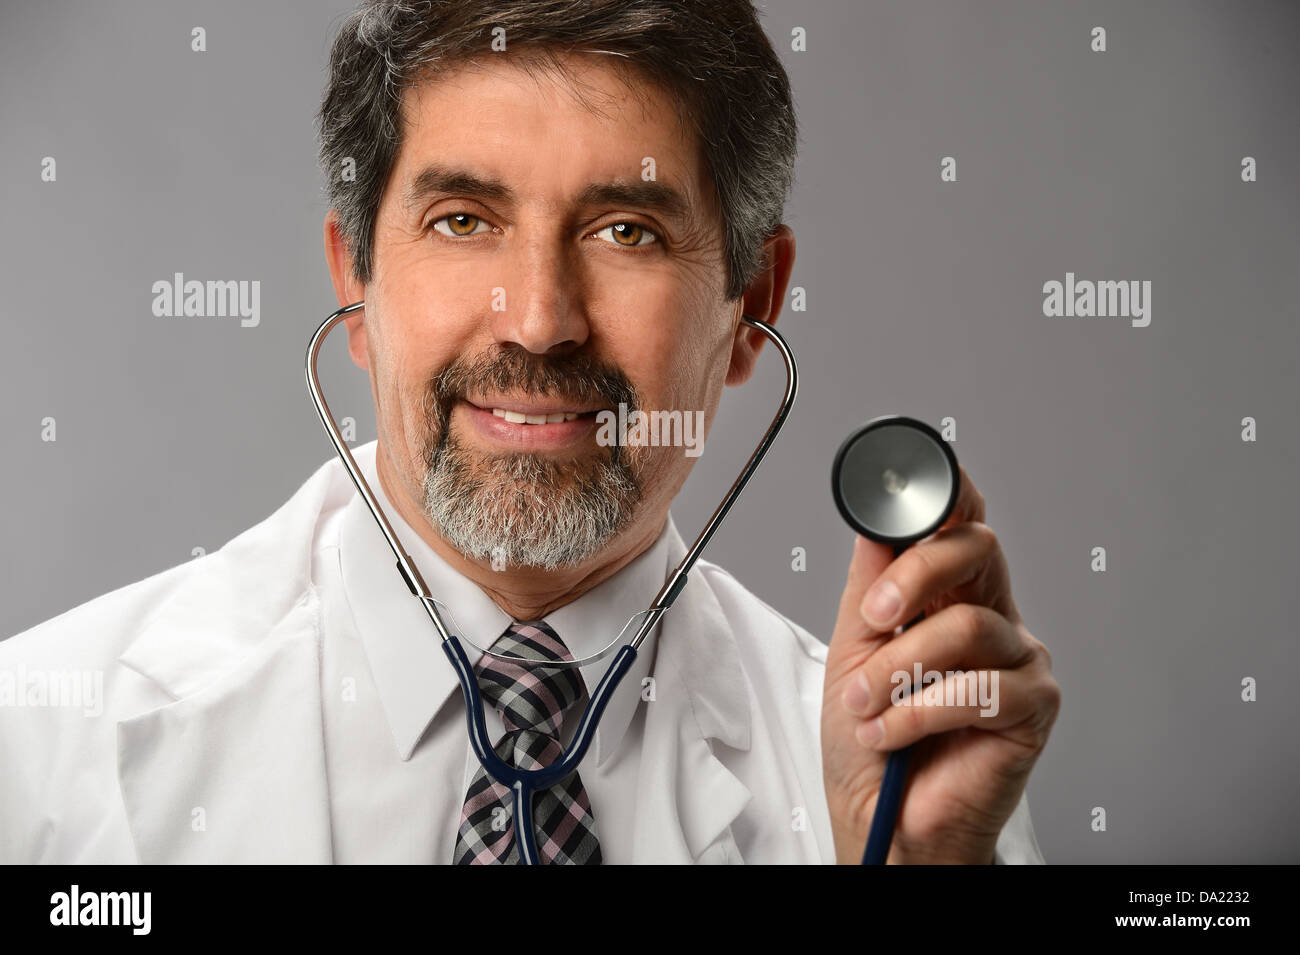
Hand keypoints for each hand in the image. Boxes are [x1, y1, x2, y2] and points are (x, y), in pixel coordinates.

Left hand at [821, 465, 1060, 863]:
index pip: (960, 524)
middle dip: (914, 575)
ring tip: (866, 704)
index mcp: (949, 594)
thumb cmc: (868, 741)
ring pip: (966, 625)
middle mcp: (991, 616)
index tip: (903, 488)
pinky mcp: (1034, 706)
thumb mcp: (852, 652)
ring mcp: (1018, 658)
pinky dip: (920, 712)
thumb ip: (868, 588)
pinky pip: (981, 687)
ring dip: (899, 668)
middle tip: (875, 619)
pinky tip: (893, 733)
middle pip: (975, 548)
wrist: (880, 821)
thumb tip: (874, 525)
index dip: (947, 494)